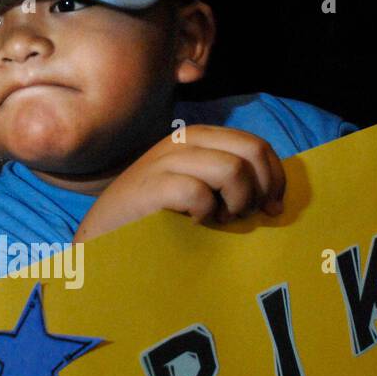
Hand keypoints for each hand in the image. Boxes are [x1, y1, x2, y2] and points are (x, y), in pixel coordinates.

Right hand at [74, 125, 285, 242]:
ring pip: (232, 169)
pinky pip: (198, 192)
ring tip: (218, 219)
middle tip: (246, 215)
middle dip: (262, 187)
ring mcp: (165, 161)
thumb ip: (228, 182)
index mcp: (198, 138)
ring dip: (237, 202)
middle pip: (252, 150)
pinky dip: (204, 213)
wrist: (101, 237)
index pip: (256, 145)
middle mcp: (183, 141)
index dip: (275, 178)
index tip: (272, 208)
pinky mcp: (150, 187)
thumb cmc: (156, 219)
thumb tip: (274, 199)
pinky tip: (193, 222)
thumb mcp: (196, 189)